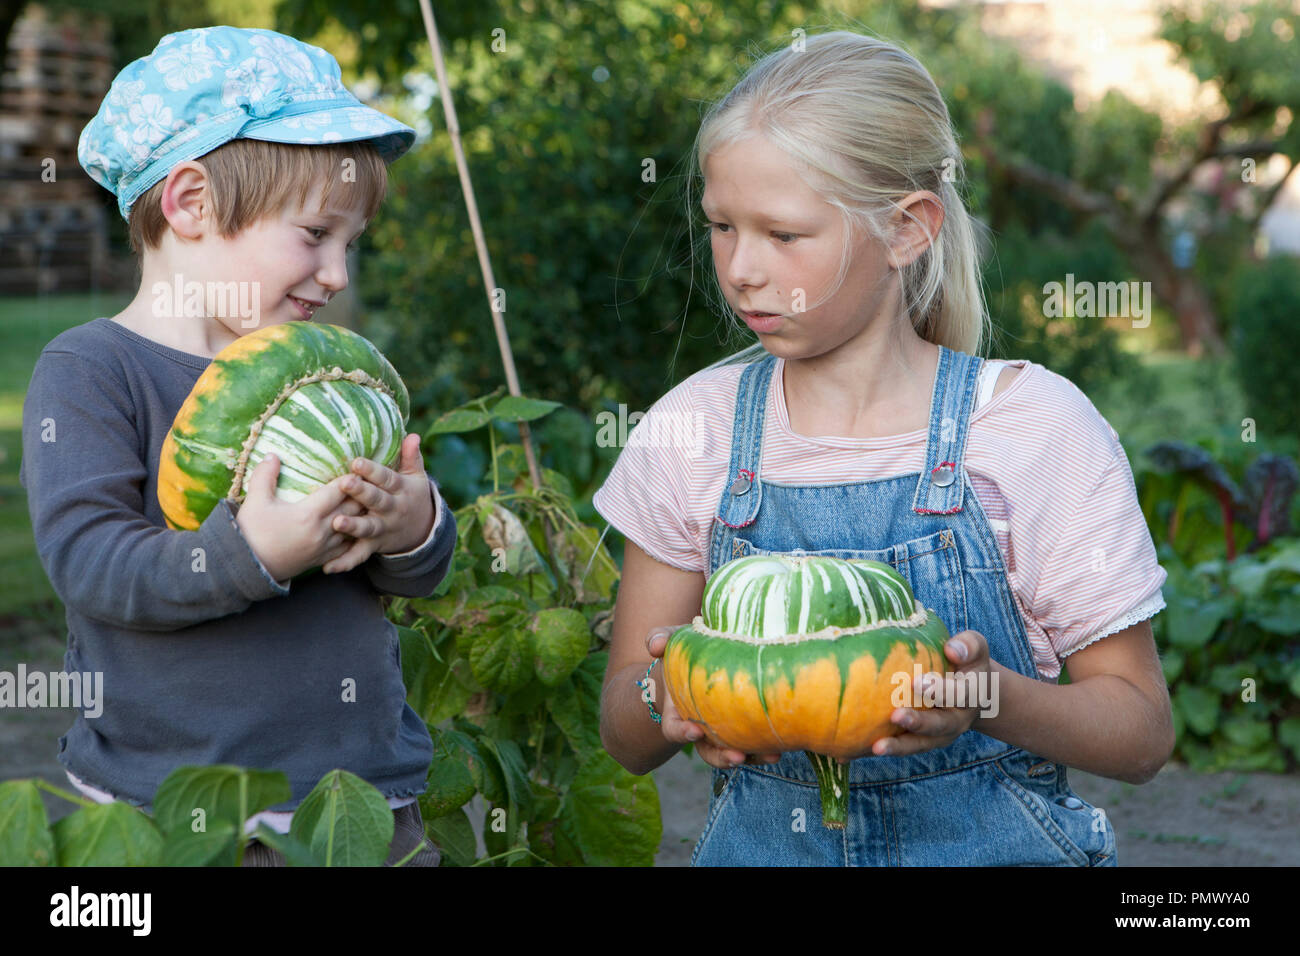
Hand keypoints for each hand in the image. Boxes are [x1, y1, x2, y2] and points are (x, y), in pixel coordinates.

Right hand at [234, 454, 369, 581]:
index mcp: (308, 514)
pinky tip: (359, 528)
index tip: (358, 467)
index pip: (338, 491)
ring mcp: (324, 547)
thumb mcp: (255, 501)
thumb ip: (264, 476)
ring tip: (369, 502)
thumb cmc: (252, 532)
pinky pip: (347, 546)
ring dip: (361, 514)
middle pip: (352, 508)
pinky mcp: (323, 559)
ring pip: (354, 528)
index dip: (350, 479)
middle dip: (361, 494)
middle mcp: (322, 530)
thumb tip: (273, 455)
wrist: (248, 568)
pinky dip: (355, 535)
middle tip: (370, 482)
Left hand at [325, 433, 434, 573]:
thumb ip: (412, 457)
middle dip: (361, 493)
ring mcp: (383, 529)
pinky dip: (345, 562)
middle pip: (377, 501)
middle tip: (345, 483)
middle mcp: (392, 510)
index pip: (387, 478)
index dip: (373, 471)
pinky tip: (329, 566)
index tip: (357, 462)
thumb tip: (412, 435)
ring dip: (353, 526)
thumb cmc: (411, 495)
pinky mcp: (375, 546)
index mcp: (401, 490)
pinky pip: (360, 555)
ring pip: (368, 528)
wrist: (422, 531)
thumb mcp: (417, 476)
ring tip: (337, 523)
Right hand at [645, 626, 781, 769]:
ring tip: (772, 754)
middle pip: (708, 751)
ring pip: (735, 752)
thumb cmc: (686, 652)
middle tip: (738, 757)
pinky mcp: (746, 729)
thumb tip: (654, 645)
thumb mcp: (672, 642)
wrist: (707, 661)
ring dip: (753, 757)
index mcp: (678, 714)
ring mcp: (724, 733)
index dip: (682, 733)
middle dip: (722, 757)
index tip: (694, 731)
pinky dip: (769, 744)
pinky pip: (756, 742)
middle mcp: (701, 730)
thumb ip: (660, 639)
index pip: (675, 729)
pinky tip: (786, 742)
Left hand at [860, 629, 992, 758]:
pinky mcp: (919, 742)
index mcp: (970, 695)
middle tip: (896, 716)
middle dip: (918, 722)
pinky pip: (899, 748)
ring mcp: (938, 735)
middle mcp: (956, 720)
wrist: (973, 693)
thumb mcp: (974, 648)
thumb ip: (968, 646)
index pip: (960, 694)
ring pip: (918, 744)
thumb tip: (952, 648)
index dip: (940, 690)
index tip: (918, 682)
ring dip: (898, 747)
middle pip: (938, 725)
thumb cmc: (966, 662)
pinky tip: (850, 754)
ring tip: (876, 747)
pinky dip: (876, 752)